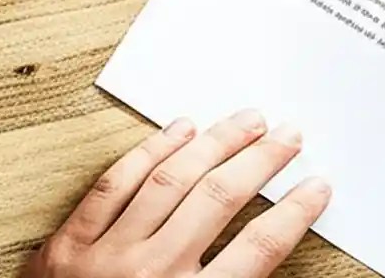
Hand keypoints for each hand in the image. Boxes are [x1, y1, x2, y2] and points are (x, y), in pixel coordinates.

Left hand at [26, 110, 330, 277]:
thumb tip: (263, 256)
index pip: (258, 249)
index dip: (294, 213)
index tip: (315, 187)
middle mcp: (153, 274)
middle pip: (219, 200)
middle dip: (261, 162)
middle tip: (288, 137)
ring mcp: (107, 254)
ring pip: (170, 180)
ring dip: (214, 144)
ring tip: (245, 122)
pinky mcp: (68, 244)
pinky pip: (114, 184)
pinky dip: (149, 153)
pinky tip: (178, 131)